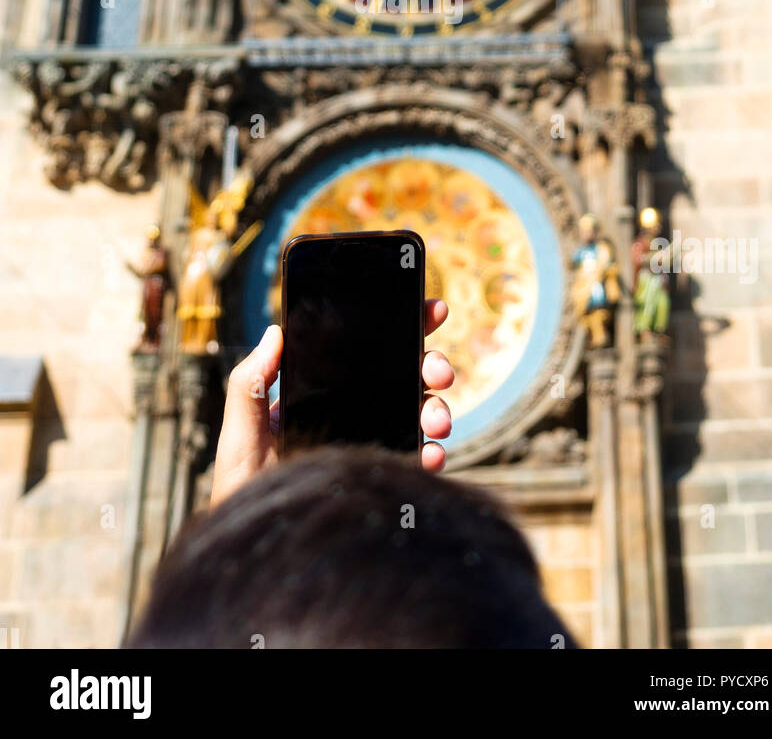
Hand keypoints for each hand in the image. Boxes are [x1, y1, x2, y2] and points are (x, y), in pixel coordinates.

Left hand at [211, 299, 453, 507]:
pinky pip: (417, 460)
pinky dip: (432, 453)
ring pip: (420, 414)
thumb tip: (274, 332)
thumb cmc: (244, 492)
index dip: (402, 329)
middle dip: (431, 366)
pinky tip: (430, 455)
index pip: (367, 354)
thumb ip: (250, 383)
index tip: (430, 311)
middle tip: (438, 370)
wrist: (258, 552)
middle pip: (404, 379)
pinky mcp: (383, 480)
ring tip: (435, 420)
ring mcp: (372, 446)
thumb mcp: (240, 433)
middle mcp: (353, 416)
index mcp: (325, 395)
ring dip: (437, 410)